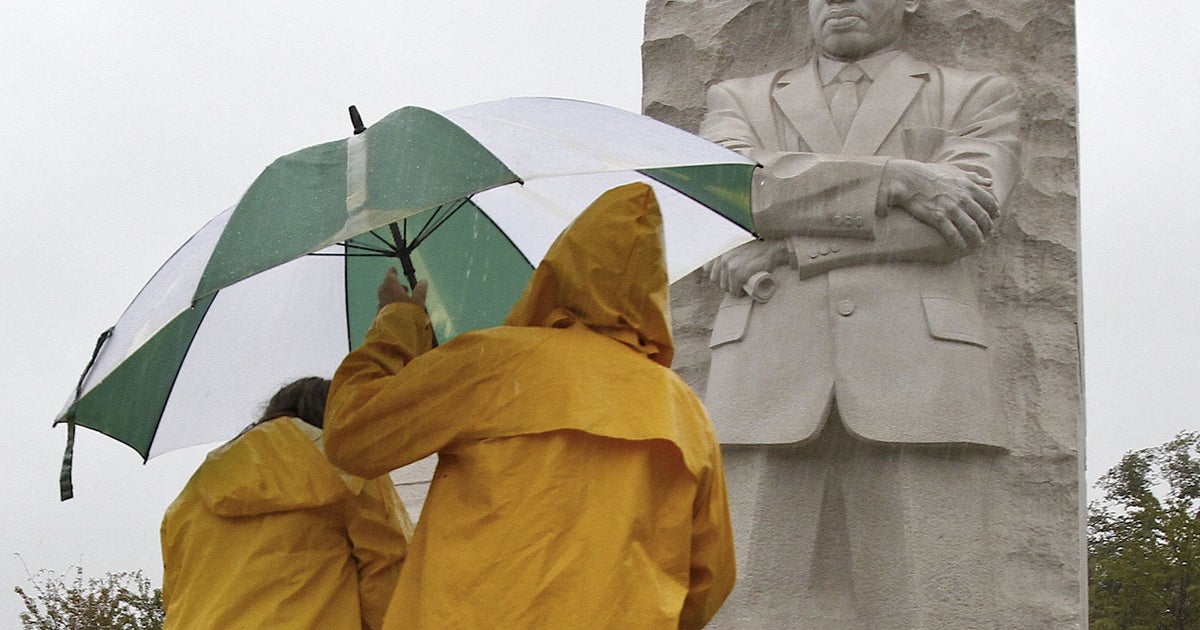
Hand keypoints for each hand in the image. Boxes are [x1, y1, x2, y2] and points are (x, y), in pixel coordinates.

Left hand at [377, 268, 427, 311]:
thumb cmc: (407, 315)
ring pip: (384, 296)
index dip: (392, 272)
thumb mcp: (418, 302)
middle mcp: (383, 294)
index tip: (393, 270)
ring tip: (402, 300)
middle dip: (392, 285)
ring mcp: (380, 305)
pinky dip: (389, 304)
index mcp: (392, 287)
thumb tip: (423, 281)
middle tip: (403, 288)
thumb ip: (420, 291)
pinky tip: (396, 310)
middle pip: (385, 285)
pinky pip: (383, 306)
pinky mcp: (379, 314)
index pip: (390, 276)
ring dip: (391, 295)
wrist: (395, 332)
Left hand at [704, 239, 788, 295]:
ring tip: (741, 286)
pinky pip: (734, 289)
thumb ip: (724, 254)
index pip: (707, 269)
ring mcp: (729, 264)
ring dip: (732, 289)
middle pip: (714, 279)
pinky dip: (739, 292)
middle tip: (736, 283)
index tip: (726, 277)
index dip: (717, 275)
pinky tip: (744, 290)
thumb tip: (711, 268)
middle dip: (724, 283)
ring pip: (724, 286)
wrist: (773, 250)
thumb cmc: (755, 251)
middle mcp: (722, 256)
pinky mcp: (738, 272)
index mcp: (719, 250)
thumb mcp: (735, 248)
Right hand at [882, 160, 998, 249]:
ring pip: (971, 227)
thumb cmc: (930, 173)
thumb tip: (989, 182)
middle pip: (982, 216)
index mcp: (968, 186)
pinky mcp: (938, 217)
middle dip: (987, 227)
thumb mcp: (955, 170)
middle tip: (988, 233)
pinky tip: (962, 246)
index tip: (995, 216)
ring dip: (977, 237)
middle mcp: (963, 198)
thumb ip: (973, 177)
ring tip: (979, 243)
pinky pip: (952, 233)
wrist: (909, 179)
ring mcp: (951, 209)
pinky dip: (959, 241)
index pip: (989, 201)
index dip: (994, 210)